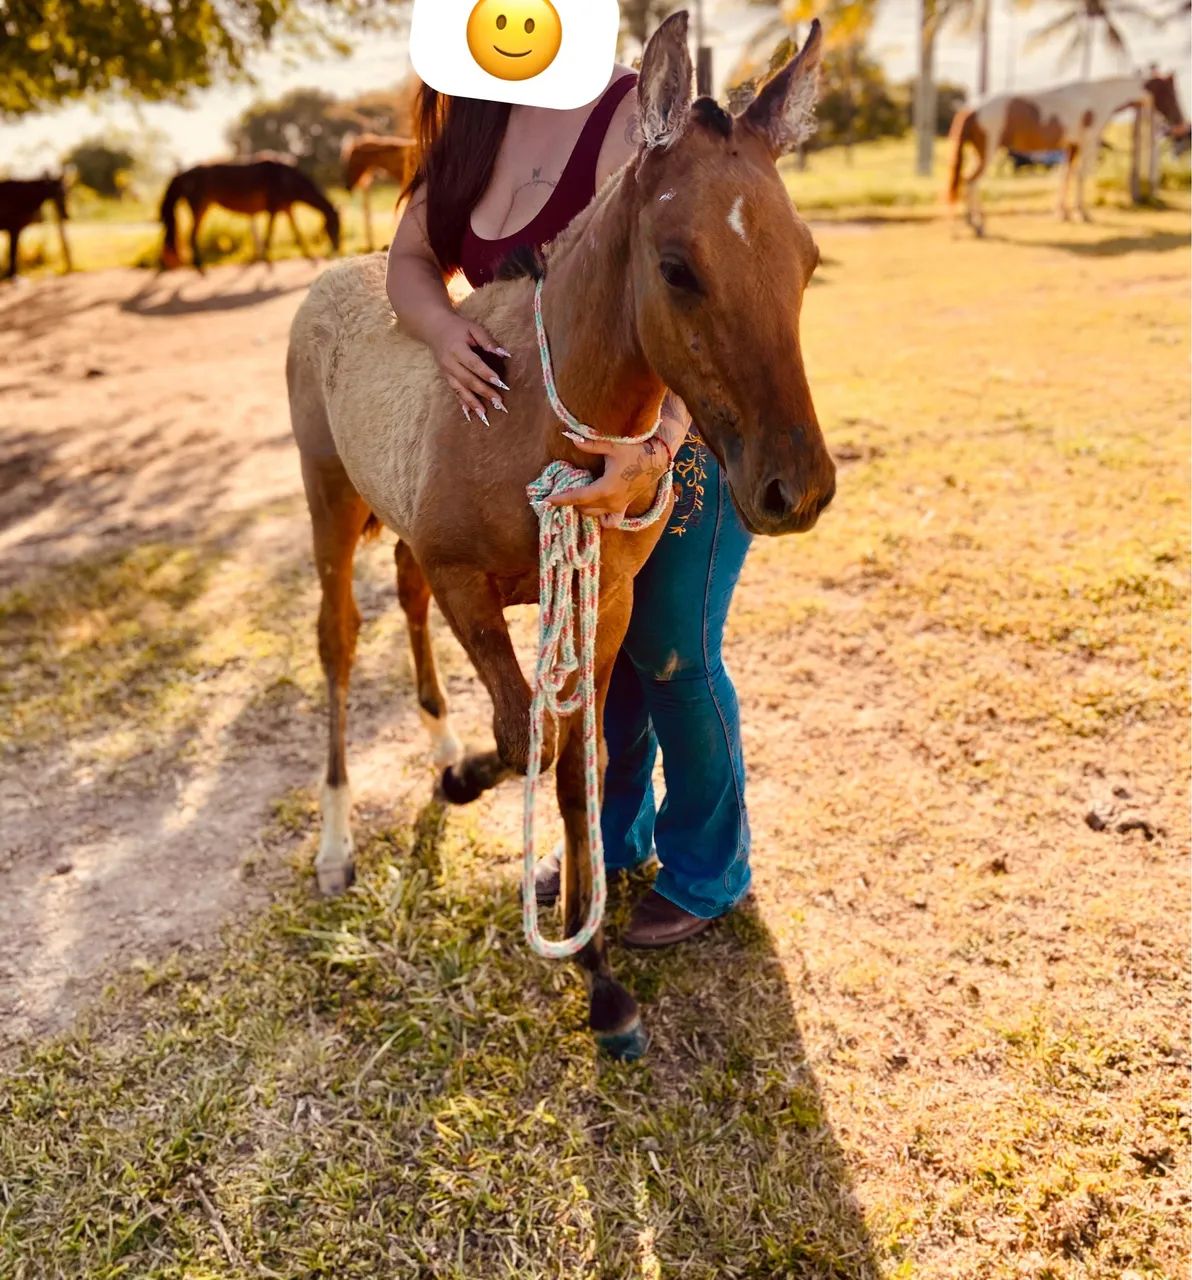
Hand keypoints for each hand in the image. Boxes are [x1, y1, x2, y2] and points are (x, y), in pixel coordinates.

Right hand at [428, 311, 510, 423]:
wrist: (434, 328)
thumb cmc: (458, 328)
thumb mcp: (473, 328)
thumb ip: (487, 341)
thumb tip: (504, 354)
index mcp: (457, 349)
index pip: (474, 363)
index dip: (486, 374)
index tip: (500, 383)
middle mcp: (450, 363)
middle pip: (468, 380)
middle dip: (484, 392)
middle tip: (498, 403)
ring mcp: (446, 372)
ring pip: (460, 390)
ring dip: (473, 403)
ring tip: (485, 415)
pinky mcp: (446, 377)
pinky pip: (455, 392)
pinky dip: (463, 404)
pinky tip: (470, 414)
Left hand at [549, 434, 670, 528]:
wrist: (656, 460)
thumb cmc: (634, 451)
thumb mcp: (613, 446)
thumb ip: (591, 444)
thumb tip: (571, 437)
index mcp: (606, 489)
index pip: (577, 497)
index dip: (560, 499)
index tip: (546, 500)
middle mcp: (611, 502)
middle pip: (583, 508)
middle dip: (569, 502)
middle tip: (558, 492)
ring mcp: (618, 507)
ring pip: (593, 515)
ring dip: (582, 508)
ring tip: (573, 497)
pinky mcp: (623, 508)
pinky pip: (610, 522)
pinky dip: (601, 519)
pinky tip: (594, 510)